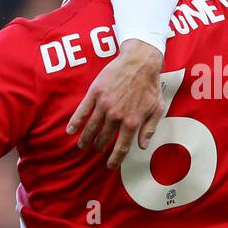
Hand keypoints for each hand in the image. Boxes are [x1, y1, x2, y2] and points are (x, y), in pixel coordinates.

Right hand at [67, 39, 163, 168]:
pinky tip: (70, 131)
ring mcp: (104, 105)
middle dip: (99, 147)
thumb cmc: (150, 85)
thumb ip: (149, 129)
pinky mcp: (95, 93)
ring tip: (82, 146)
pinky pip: (82, 111)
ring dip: (86, 139)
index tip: (110, 166)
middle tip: (96, 150)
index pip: (122, 147)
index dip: (115, 159)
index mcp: (132, 122)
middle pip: (104, 139)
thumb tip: (142, 146)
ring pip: (91, 128)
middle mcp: (117, 116)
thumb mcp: (157, 109)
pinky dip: (75, 123)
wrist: (139, 62)